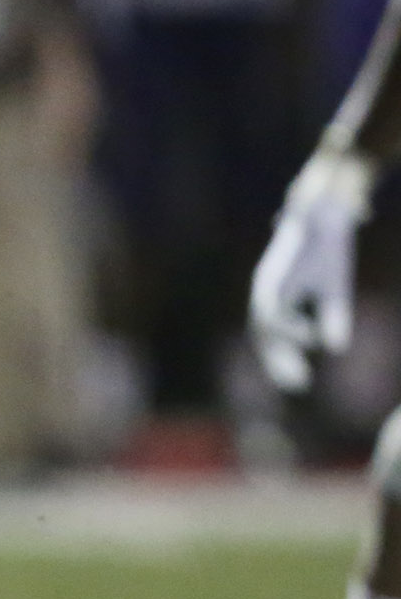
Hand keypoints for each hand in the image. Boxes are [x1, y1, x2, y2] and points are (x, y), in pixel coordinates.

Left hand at [252, 149, 375, 392]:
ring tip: (299, 368)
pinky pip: (273, 309)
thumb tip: (337, 348)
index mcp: (276, 299)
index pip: (271, 338)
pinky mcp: (273, 276)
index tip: (298, 382)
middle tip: (295, 384)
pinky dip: (287, 326)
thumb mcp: (334, 289)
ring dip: (281, 348)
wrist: (327, 214)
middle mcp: (265, 294)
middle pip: (262, 336)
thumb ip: (333, 318)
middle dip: (277, 362)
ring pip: (263, 325)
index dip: (282, 360)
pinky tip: (306, 337)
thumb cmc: (328, 250)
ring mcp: (266, 284)